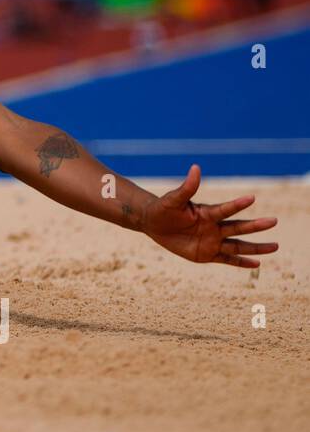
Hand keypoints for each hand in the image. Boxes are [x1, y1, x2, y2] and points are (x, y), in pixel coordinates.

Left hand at [140, 164, 277, 267]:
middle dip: (255, 225)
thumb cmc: (164, 209)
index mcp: (207, 213)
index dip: (237, 204)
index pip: (225, 209)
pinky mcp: (207, 255)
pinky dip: (241, 262)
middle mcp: (215, 227)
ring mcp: (213, 241)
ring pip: (238, 246)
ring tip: (275, 246)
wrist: (154, 224)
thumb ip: (187, 188)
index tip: (252, 198)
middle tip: (274, 221)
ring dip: (256, 247)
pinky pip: (227, 260)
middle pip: (238, 227)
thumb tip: (195, 167)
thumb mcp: (173, 200)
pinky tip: (257, 264)